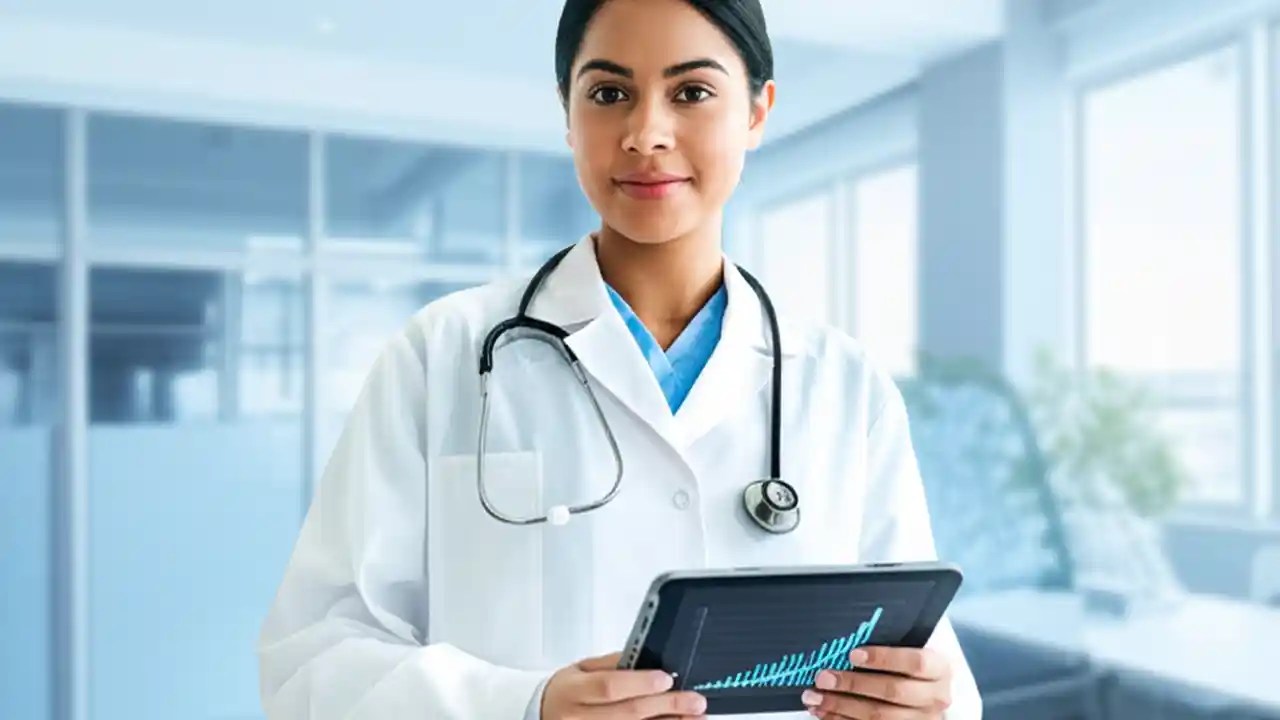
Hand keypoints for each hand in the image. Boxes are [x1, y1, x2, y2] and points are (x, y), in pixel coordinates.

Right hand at [541, 651, 707, 718]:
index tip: (667, 678)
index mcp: (573, 691)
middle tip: (694, 701)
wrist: (541, 716)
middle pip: (627, 714)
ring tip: (693, 719)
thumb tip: (647, 661)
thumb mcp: (581, 669)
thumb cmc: (567, 691)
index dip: (640, 683)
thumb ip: (612, 664)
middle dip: (666, 706)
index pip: (609, 687)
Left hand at [801, 646, 951, 718]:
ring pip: (879, 716)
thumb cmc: (912, 671)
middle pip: (893, 691)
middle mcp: (934, 698)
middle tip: (824, 677)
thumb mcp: (912, 653)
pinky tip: (824, 713)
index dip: (883, 658)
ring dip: (841, 707)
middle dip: (853, 684)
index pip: (915, 662)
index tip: (853, 653)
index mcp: (939, 670)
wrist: (929, 701)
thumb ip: (890, 645)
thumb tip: (846, 638)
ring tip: (815, 697)